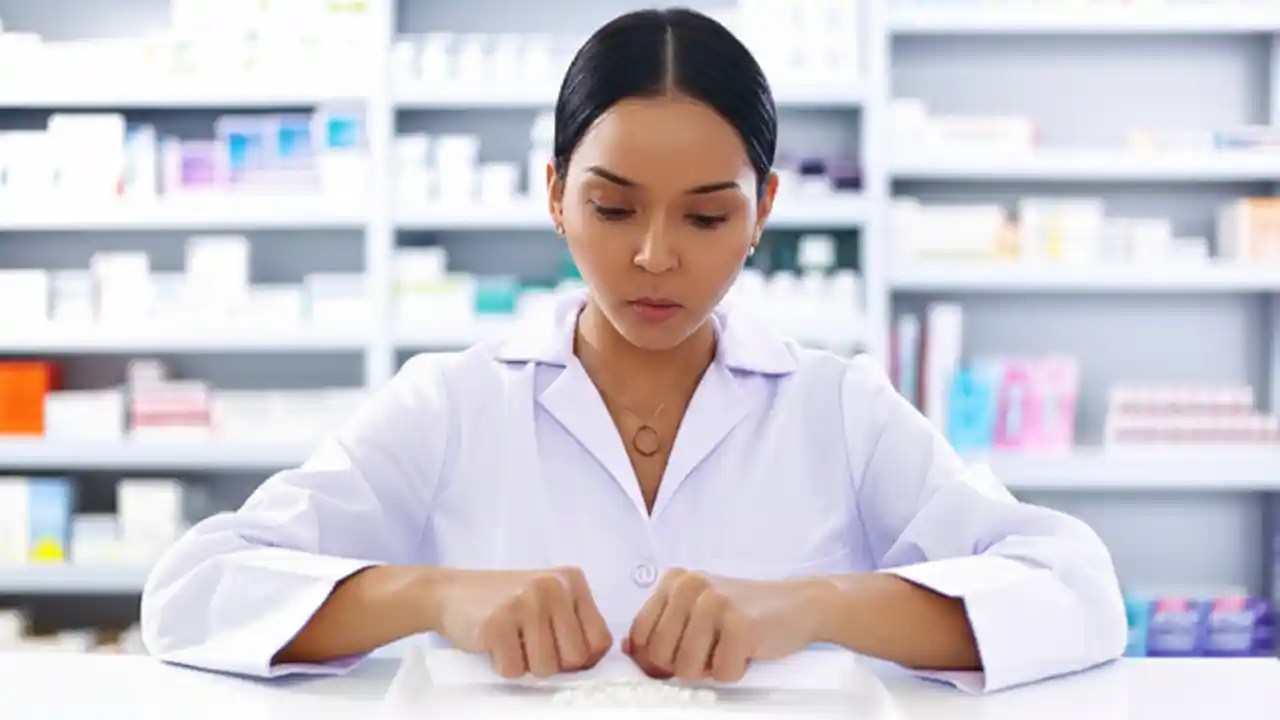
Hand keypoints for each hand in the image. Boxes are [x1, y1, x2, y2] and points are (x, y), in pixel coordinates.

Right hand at [432, 567, 612, 678]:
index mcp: (572, 581)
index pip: (601, 639)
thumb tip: (592, 665)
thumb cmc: (505, 602)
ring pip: (546, 668)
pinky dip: (502, 665)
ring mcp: (525, 603)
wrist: (450, 591)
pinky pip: (514, 670)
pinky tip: (494, 643)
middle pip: (575, 658)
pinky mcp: (497, 623)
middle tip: (529, 645)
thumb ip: (573, 624)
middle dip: (552, 662)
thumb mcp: (548, 600)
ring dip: (525, 665)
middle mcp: (553, 587)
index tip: (559, 652)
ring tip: (510, 640)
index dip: (583, 658)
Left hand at [625, 568, 829, 682]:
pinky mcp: (740, 624)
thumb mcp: (696, 611)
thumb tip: (629, 650)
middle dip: (686, 664)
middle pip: (660, 655)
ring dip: (711, 669)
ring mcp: (715, 602)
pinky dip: (737, 670)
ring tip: (730, 646)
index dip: (658, 657)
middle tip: (713, 648)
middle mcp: (691, 585)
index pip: (640, 634)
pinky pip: (721, 674)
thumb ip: (662, 627)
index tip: (683, 652)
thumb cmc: (745, 612)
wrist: (799, 604)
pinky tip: (748, 649)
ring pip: (686, 669)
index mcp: (675, 579)